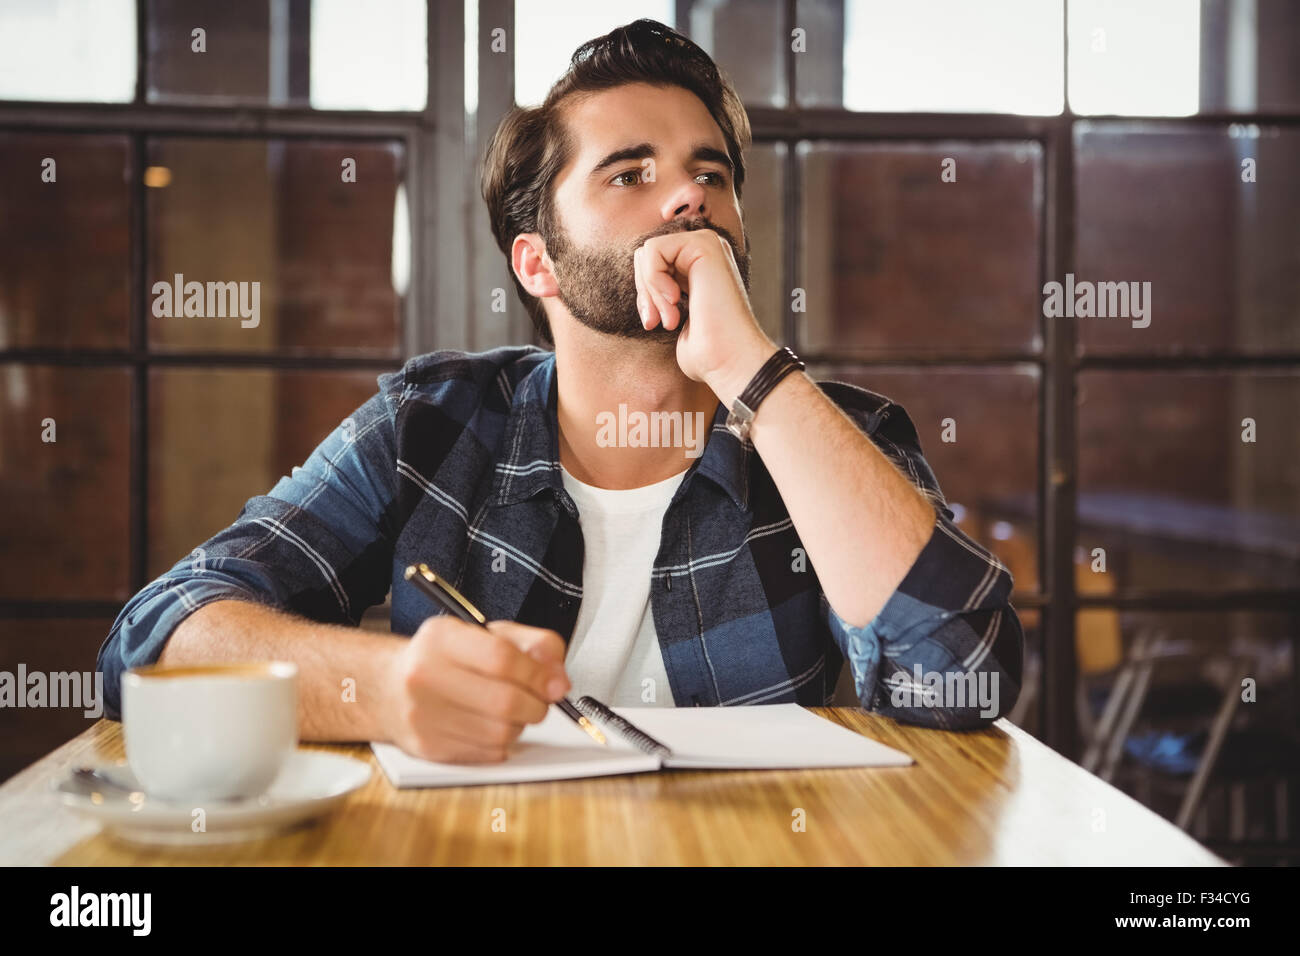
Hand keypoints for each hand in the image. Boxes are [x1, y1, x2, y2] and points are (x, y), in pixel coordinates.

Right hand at [380, 616, 569, 762]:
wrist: (388, 688)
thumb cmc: (443, 659)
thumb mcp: (485, 634)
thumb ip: (532, 645)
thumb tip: (558, 678)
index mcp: (441, 639)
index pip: (502, 658)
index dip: (539, 674)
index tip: (555, 683)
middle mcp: (424, 675)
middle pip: (505, 701)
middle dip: (537, 705)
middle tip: (539, 701)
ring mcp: (422, 715)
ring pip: (500, 733)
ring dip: (519, 725)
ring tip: (510, 712)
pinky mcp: (428, 747)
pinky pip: (487, 753)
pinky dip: (501, 743)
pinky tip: (489, 726)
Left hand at [633, 229, 773, 401]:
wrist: (729, 360)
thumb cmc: (705, 351)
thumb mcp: (672, 317)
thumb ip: (658, 295)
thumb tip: (641, 289)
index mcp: (699, 265)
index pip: (648, 263)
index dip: (644, 295)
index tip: (655, 323)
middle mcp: (705, 250)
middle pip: (644, 256)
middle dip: (644, 293)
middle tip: (660, 322)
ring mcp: (707, 243)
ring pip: (646, 252)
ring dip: (650, 291)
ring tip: (671, 319)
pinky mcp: (704, 243)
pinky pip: (653, 250)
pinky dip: (653, 280)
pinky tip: (675, 301)